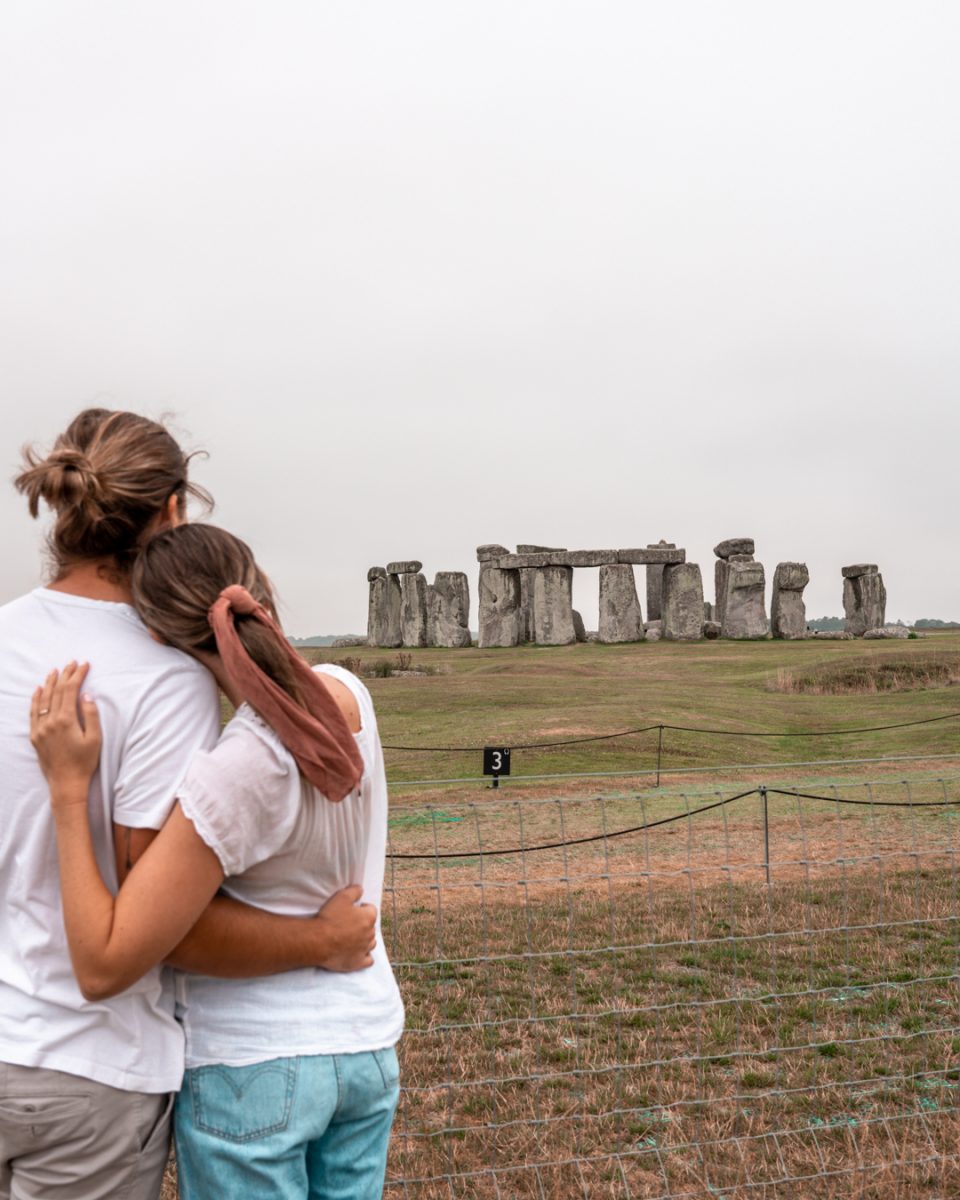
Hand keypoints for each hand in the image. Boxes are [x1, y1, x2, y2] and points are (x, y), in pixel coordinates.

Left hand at [30, 662, 101, 805]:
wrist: (66, 783)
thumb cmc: (84, 762)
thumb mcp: (94, 738)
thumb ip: (90, 714)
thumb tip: (86, 695)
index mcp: (66, 720)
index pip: (70, 690)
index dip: (77, 675)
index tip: (84, 665)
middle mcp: (50, 722)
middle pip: (57, 691)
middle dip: (65, 675)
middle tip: (72, 663)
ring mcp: (40, 728)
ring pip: (43, 699)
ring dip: (50, 683)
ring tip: (55, 671)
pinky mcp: (35, 736)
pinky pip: (33, 712)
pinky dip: (35, 699)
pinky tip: (38, 690)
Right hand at [310, 885, 377, 971]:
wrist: (318, 941)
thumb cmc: (330, 918)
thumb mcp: (342, 896)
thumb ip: (354, 891)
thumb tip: (361, 890)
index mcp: (368, 917)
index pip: (371, 909)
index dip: (362, 908)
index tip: (352, 910)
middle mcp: (370, 933)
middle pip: (371, 926)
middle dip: (363, 924)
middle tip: (349, 924)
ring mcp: (364, 949)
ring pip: (371, 942)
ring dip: (365, 939)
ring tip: (353, 937)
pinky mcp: (358, 962)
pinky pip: (369, 960)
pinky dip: (365, 956)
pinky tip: (358, 952)